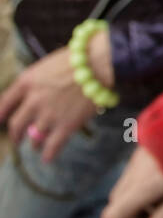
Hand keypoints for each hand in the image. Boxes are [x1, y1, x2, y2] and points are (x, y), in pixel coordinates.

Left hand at [0, 31, 113, 162]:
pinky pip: (52, 147)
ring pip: (34, 138)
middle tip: (17, 139)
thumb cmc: (77, 59)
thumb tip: (34, 95)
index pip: (4, 102)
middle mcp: (33, 100)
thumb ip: (37, 81)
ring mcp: (48, 115)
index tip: (0, 120)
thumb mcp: (47, 65)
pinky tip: (47, 159)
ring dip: (34, 144)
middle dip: (15, 135)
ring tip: (36, 146)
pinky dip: (48, 155)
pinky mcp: (65, 126)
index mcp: (26, 82)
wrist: (98, 64)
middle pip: (16, 125)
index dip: (1, 114)